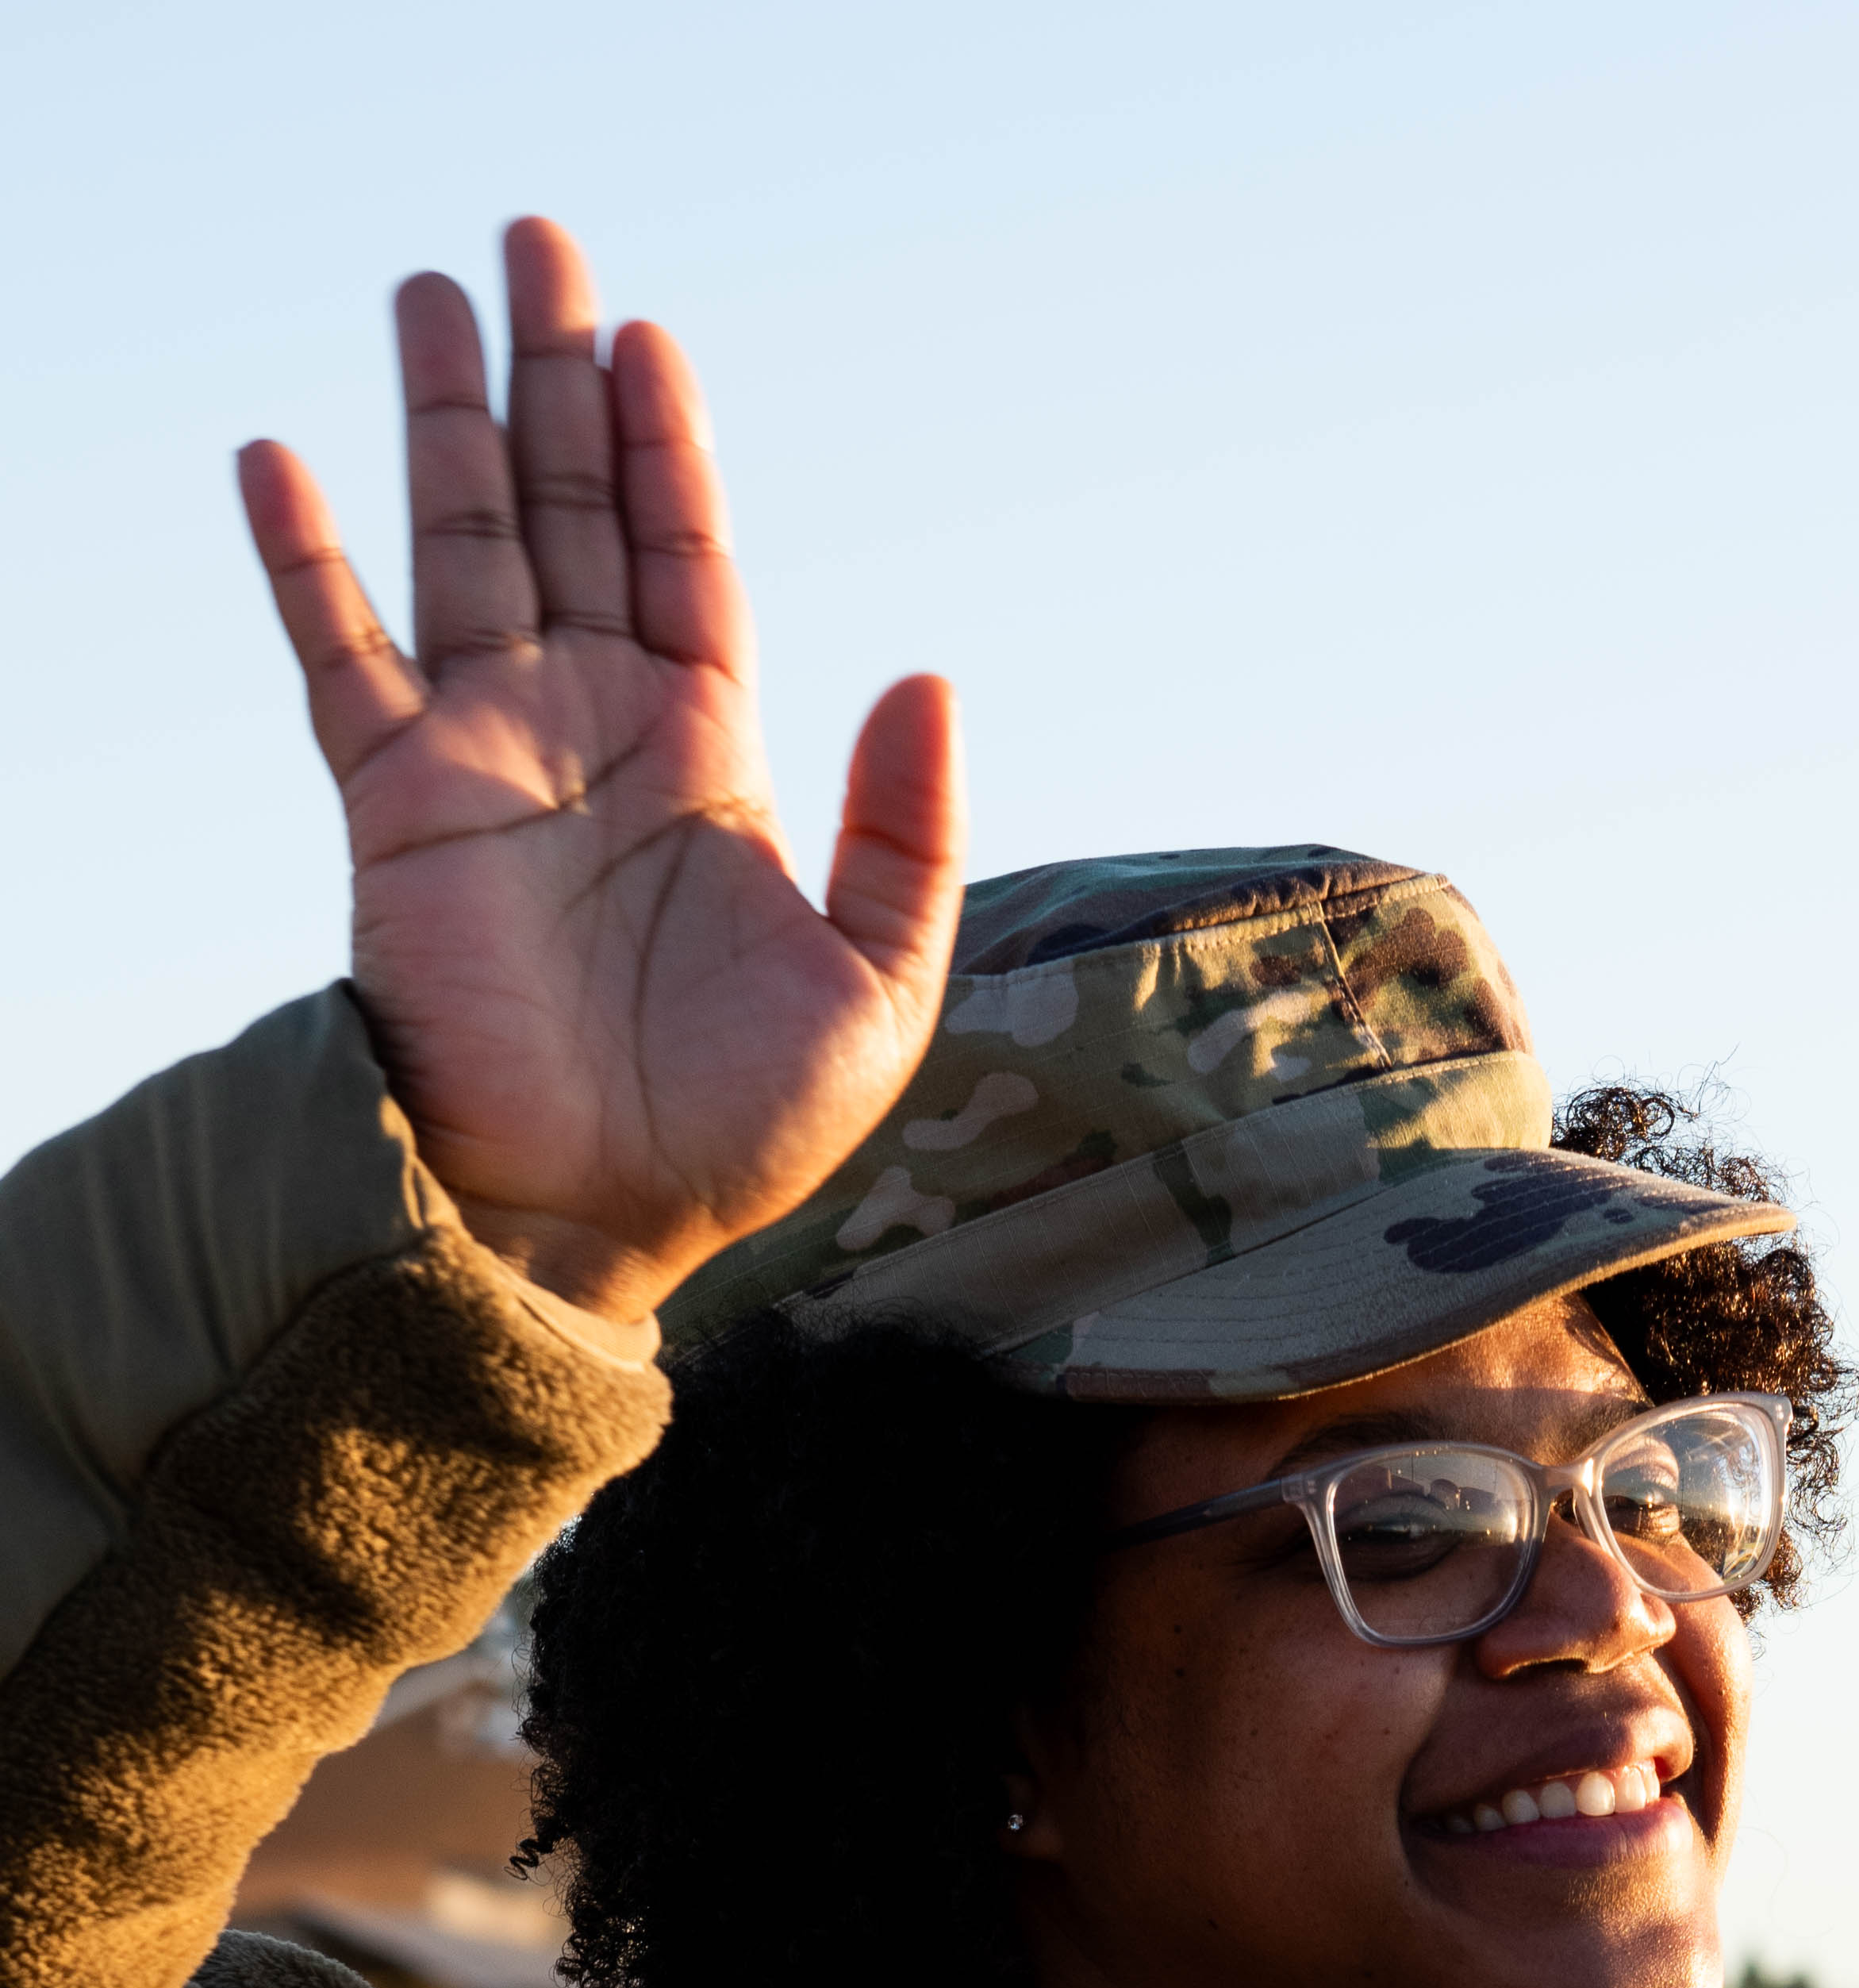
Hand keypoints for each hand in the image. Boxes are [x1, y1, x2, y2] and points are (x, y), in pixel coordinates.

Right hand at [237, 216, 960, 1329]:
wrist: (598, 1222)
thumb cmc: (738, 1132)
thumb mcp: (879, 989)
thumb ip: (906, 835)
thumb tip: (925, 674)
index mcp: (707, 759)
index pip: (685, 559)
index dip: (667, 449)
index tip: (649, 339)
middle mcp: (592, 731)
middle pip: (573, 514)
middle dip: (559, 381)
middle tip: (542, 240)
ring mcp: (488, 758)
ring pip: (463, 546)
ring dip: (449, 419)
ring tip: (435, 291)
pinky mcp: (397, 806)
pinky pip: (337, 657)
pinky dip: (304, 561)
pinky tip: (279, 459)